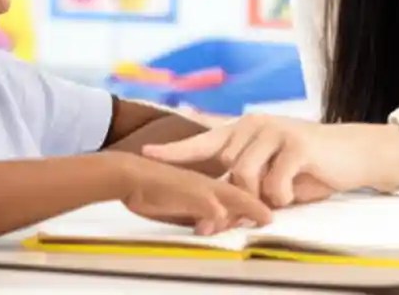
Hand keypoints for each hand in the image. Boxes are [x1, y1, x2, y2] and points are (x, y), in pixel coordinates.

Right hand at [111, 153, 273, 235]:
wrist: (126, 173)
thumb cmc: (148, 188)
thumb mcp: (178, 205)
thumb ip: (197, 213)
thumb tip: (211, 225)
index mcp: (204, 186)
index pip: (234, 195)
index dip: (251, 205)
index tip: (267, 216)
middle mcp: (204, 183)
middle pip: (237, 192)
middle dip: (256, 206)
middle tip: (272, 218)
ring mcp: (194, 185)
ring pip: (225, 194)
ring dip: (244, 205)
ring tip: (264, 216)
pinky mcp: (181, 188)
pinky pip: (200, 197)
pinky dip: (212, 206)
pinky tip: (221, 213)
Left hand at [142, 115, 398, 206]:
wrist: (354, 153)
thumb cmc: (308, 168)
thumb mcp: (271, 180)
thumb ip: (241, 193)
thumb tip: (209, 223)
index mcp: (244, 132)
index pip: (202, 142)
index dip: (175, 152)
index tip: (147, 155)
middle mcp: (254, 126)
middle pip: (226, 172)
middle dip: (236, 199)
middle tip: (261, 209)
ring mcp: (274, 132)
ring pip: (245, 178)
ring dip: (263, 197)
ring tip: (284, 194)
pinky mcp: (295, 144)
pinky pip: (274, 184)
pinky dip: (283, 196)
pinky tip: (297, 188)